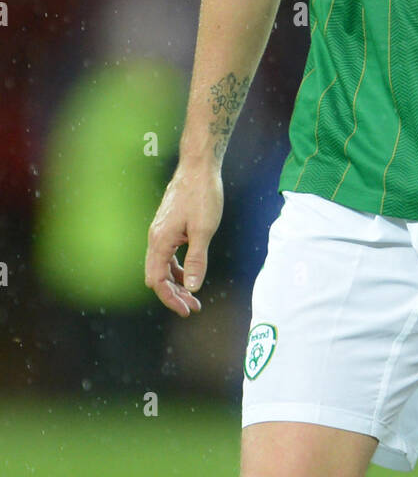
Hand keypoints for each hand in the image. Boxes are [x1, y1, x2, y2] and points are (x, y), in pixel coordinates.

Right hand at [145, 162, 223, 317]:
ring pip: (162, 266)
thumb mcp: (203, 230)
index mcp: (160, 241)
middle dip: (173, 294)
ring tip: (193, 296)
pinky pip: (168, 254)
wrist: (198, 167)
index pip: (158, 280)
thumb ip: (196, 259)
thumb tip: (191, 287)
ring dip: (176, 283)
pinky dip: (177, 268)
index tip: (186, 310)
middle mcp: (155, 237)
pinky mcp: (168, 226)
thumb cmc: (202, 194)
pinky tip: (190, 273)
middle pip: (157, 276)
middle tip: (193, 307)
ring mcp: (161, 231)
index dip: (170, 299)